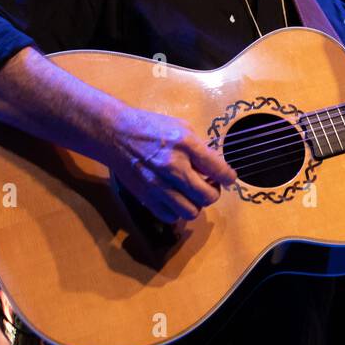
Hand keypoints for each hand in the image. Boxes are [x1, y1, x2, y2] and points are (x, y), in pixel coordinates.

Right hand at [105, 105, 237, 222]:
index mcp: (186, 145)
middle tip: (209, 185)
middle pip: (207, 196)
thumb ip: (200, 148)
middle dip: (214, 192)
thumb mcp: (182, 127)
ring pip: (191, 211)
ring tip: (192, 193)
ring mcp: (158, 184)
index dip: (229, 177)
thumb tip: (216, 166)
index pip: (219, 170)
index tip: (228, 178)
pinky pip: (170, 216)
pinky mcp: (145, 196)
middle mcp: (173, 167)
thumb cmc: (150, 127)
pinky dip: (177, 211)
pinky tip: (176, 198)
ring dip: (196, 204)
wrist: (115, 134)